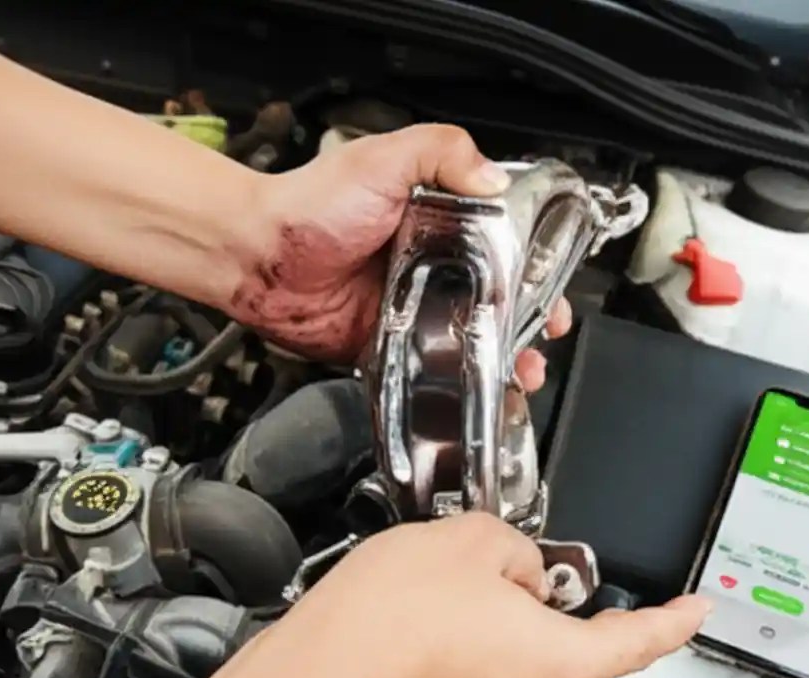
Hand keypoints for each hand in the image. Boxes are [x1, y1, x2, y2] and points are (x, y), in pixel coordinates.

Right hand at [180, 513, 711, 677]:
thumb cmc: (381, 625)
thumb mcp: (466, 541)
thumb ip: (514, 546)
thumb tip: (518, 565)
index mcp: (558, 661)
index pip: (644, 640)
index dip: (676, 620)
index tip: (695, 609)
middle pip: (596, 673)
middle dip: (590, 632)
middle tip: (551, 592)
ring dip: (543, 655)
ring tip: (494, 612)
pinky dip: (502, 674)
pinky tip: (459, 642)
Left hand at [227, 124, 569, 388]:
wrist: (255, 255)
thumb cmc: (308, 204)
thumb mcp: (383, 159)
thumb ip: (443, 154)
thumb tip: (494, 178)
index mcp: (438, 220)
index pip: (502, 243)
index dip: (532, 266)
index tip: (553, 285)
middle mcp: (430, 265)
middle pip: (495, 298)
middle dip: (527, 320)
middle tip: (545, 335)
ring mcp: (410, 308)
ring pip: (469, 339)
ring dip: (501, 358)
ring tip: (523, 372)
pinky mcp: (386, 345)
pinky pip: (427, 367)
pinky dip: (453, 382)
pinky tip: (478, 392)